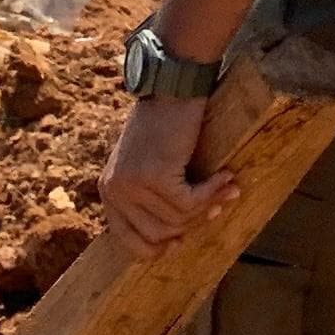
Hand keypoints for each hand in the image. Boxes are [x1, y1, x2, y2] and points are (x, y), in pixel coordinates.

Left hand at [100, 92, 237, 253]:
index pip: (127, 239)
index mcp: (109, 191)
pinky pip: (190, 203)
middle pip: (157, 235)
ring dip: (207, 205)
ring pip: (178, 220)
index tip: (182, 241)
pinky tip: (225, 176)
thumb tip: (181, 234)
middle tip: (215, 207)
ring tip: (225, 186)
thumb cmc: (166, 123)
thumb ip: (154, 196)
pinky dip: (212, 192)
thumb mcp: (148, 163)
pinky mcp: (155, 177)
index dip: (157, 247)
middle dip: (191, 224)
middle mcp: (115, 191)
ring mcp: (133, 185)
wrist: (172, 87)